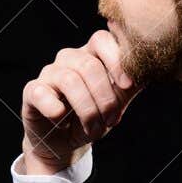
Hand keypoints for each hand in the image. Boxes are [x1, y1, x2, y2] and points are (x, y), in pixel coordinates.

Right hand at [20, 30, 138, 174]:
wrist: (63, 143)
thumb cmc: (91, 117)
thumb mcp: (115, 103)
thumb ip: (130, 85)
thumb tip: (149, 70)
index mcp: (91, 55)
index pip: (102, 39)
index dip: (116, 60)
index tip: (127, 85)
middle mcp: (68, 59)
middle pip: (89, 64)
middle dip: (105, 96)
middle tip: (112, 120)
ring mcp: (49, 74)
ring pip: (70, 79)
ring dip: (87, 109)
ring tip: (94, 130)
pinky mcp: (32, 92)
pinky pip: (41, 92)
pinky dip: (54, 106)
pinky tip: (60, 116)